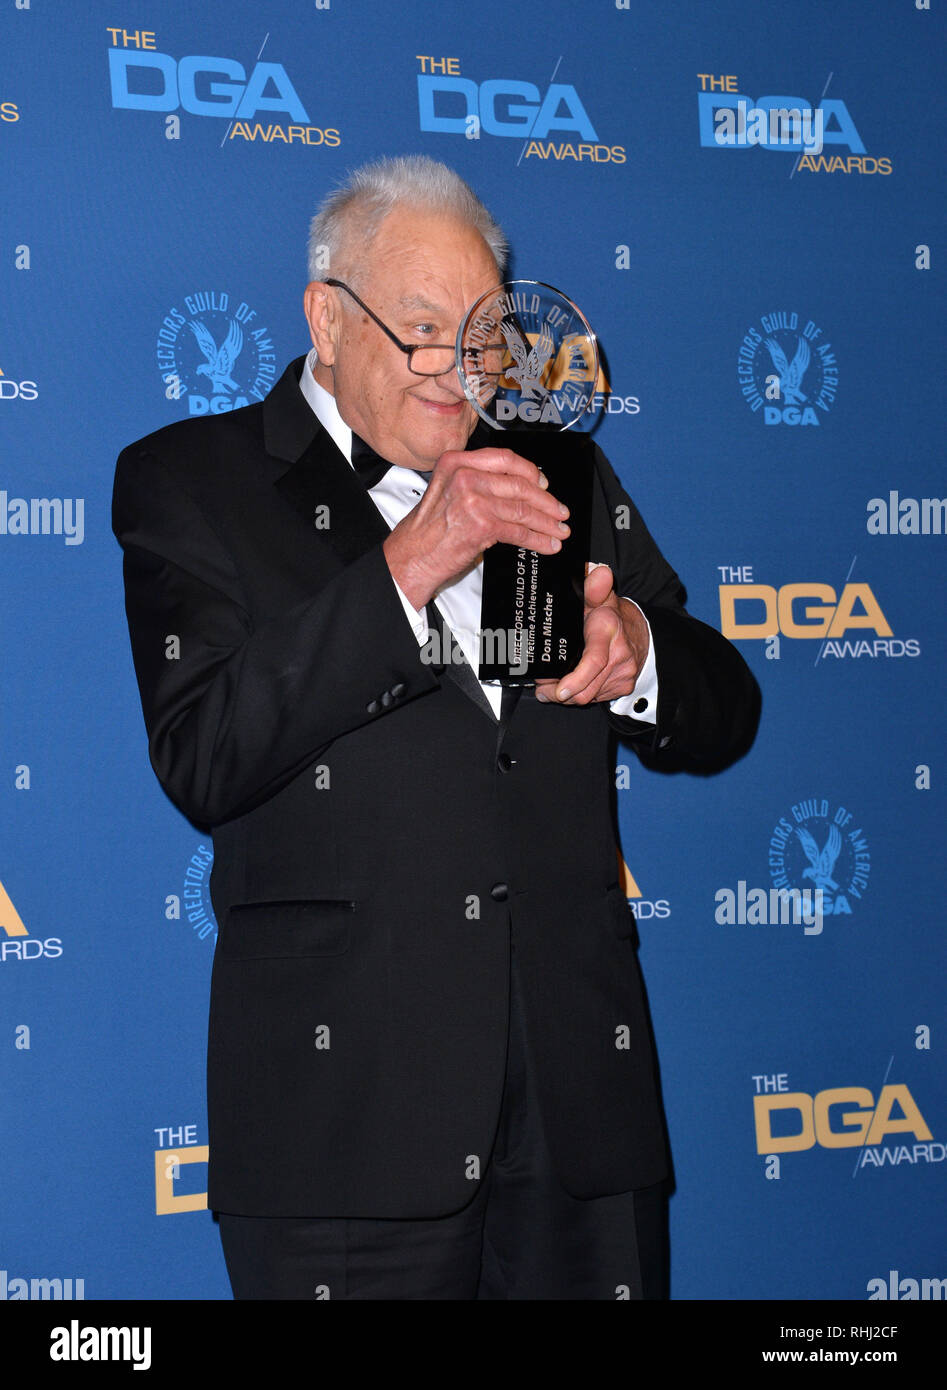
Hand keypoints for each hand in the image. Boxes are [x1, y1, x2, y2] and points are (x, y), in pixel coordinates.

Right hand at [383, 448, 569, 609]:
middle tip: (559, 511)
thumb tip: (516, 488)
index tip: (544, 484)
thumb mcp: (447, 491)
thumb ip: (477, 481)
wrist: (410, 556)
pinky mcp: (481, 524)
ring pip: (523, 508)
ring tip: (558, 531)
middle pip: (520, 484)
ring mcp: (473, 499)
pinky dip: (537, 539)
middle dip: (546, 501)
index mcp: (456, 461)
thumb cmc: (427, 530)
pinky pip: (518, 531)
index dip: (531, 471)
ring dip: (546, 522)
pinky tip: (546, 544)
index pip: (505, 458)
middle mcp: (465, 476)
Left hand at [535, 564, 648, 705]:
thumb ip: (593, 587)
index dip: (575, 679)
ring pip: (588, 696)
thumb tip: (598, 572)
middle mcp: (618, 655)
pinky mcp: (623, 686)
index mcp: (607, 631)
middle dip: (558, 691)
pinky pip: (596, 698)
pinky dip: (580, 694)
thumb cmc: (610, 617)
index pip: (593, 660)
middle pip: (585, 688)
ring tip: (550, 688)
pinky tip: (571, 687)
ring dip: (566, 695)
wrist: (639, 633)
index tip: (559, 689)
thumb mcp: (600, 598)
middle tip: (541, 686)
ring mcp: (622, 673)